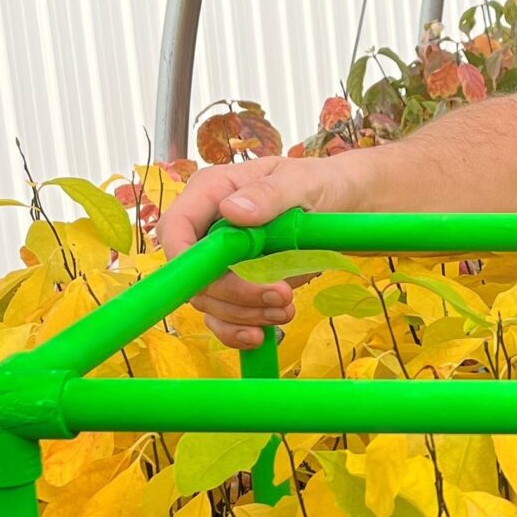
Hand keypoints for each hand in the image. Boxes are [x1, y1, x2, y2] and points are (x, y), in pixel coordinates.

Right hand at [158, 154, 356, 350]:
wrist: (340, 205)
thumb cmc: (318, 183)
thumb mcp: (300, 181)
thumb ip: (268, 195)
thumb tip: (232, 211)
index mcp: (211, 193)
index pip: (176, 230)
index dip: (185, 262)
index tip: (220, 281)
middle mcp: (206, 229)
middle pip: (195, 276)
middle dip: (235, 294)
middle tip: (282, 296)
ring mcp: (219, 261)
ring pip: (210, 302)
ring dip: (246, 315)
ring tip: (287, 308)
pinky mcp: (235, 285)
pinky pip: (223, 317)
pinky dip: (239, 331)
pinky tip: (262, 335)